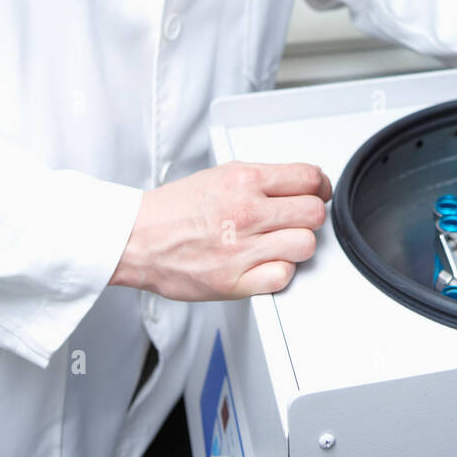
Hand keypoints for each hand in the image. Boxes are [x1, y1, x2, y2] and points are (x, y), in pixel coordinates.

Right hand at [109, 160, 331, 299]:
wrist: (137, 238)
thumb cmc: (174, 209)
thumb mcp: (220, 175)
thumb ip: (261, 179)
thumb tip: (298, 182)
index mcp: (244, 181)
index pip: (309, 177)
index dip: (319, 186)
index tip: (317, 192)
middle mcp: (247, 212)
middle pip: (314, 212)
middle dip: (311, 214)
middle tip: (298, 218)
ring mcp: (242, 248)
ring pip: (306, 244)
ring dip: (298, 243)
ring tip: (282, 241)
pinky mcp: (235, 281)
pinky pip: (283, 276)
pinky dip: (281, 271)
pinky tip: (268, 262)